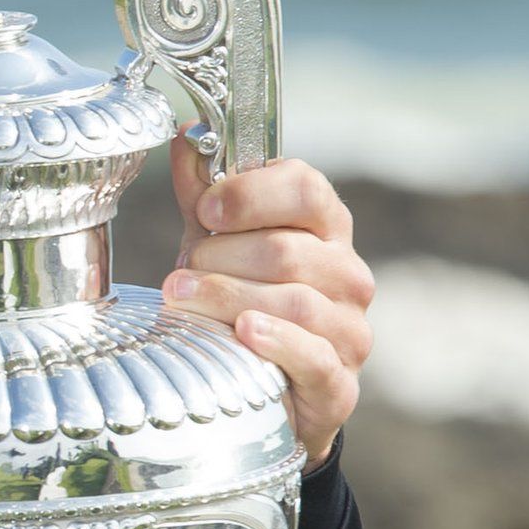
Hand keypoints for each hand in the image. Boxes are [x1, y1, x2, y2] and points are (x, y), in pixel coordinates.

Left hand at [162, 127, 374, 471]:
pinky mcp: (339, 381)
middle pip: (286, 248)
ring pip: (294, 300)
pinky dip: (276, 340)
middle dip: (220, 257)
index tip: (205, 209)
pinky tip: (243, 332)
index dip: (251, 193)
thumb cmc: (238, 304)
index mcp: (324, 229)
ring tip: (182, 299)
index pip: (307, 187)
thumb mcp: (214, 243)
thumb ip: (204, 194)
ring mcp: (350, 329)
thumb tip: (187, 135)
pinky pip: (314, 355)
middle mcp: (347, 275)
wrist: (259, 393)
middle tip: (178, 273)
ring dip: (227, 297)